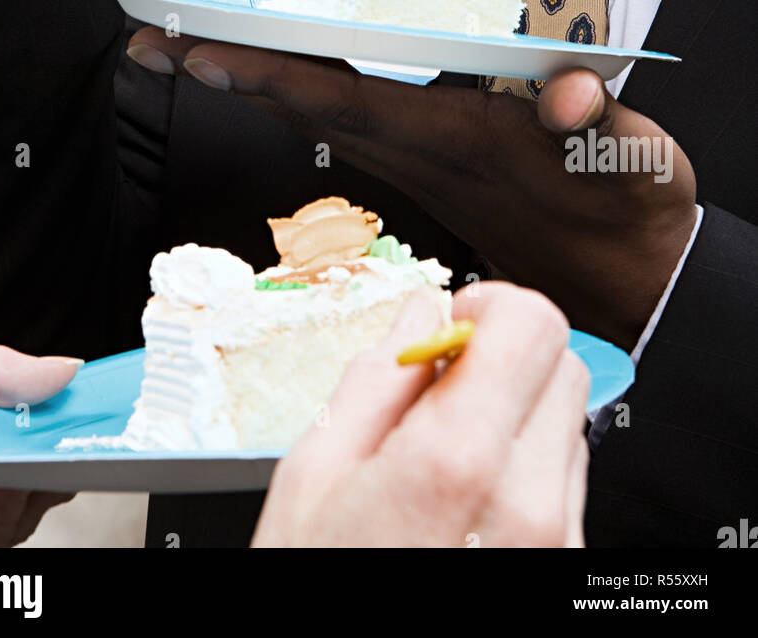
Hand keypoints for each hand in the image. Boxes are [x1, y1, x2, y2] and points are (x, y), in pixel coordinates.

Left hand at [128, 31, 696, 349]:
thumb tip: (567, 93)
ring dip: (253, 84)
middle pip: (309, 106)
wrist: (633, 282)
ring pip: (321, 116)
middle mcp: (425, 153)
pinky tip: (275, 81)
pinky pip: (350, 126)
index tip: (205, 53)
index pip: (350, 100)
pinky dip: (301, 97)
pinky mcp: (433, 167)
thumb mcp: (635, 165)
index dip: (275, 76)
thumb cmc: (630, 216)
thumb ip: (598, 125)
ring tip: (190, 50)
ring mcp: (422, 163)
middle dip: (231, 73)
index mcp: (460, 141)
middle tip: (154, 40)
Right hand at [253, 283, 588, 547]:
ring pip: (569, 419)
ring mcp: (553, 543)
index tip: (455, 322)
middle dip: (507, 351)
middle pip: (562, 362)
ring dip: (519, 407)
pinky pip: (568, 480)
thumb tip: (416, 313)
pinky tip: (469, 490)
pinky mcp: (564, 569)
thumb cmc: (322, 582)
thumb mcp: (315, 472)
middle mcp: (526, 503)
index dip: (491, 304)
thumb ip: (377, 377)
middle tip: (445, 378)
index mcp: (457, 461)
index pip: (533, 325)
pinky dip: (528, 461)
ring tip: (448, 446)